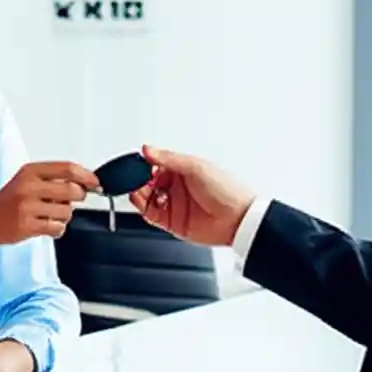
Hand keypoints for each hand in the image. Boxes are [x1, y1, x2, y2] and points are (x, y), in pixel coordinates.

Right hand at [0, 161, 99, 244]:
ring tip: (51, 215)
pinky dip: (57, 229)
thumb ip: (53, 179)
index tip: (96, 183)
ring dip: (64, 216)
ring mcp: (27, 206)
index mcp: (31, 171)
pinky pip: (57, 227)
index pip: (68, 168)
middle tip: (71, 200)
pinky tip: (47, 226)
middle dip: (79, 197)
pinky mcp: (27, 225)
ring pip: (67, 211)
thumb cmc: (9, 201)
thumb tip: (85, 182)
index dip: (87, 176)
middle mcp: (29, 186)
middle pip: (72, 189)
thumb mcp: (27, 180)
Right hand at [129, 145, 253, 246]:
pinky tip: (142, 202)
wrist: (239, 219)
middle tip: (133, 179)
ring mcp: (173, 204)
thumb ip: (169, 158)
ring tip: (138, 191)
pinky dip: (143, 208)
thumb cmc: (226, 190)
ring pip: (146, 198)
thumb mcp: (196, 167)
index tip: (134, 164)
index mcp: (182, 169)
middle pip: (147, 182)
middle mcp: (176, 186)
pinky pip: (151, 215)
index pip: (154, 164)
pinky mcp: (172, 222)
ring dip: (139, 194)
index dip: (143, 164)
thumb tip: (147, 149)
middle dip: (137, 180)